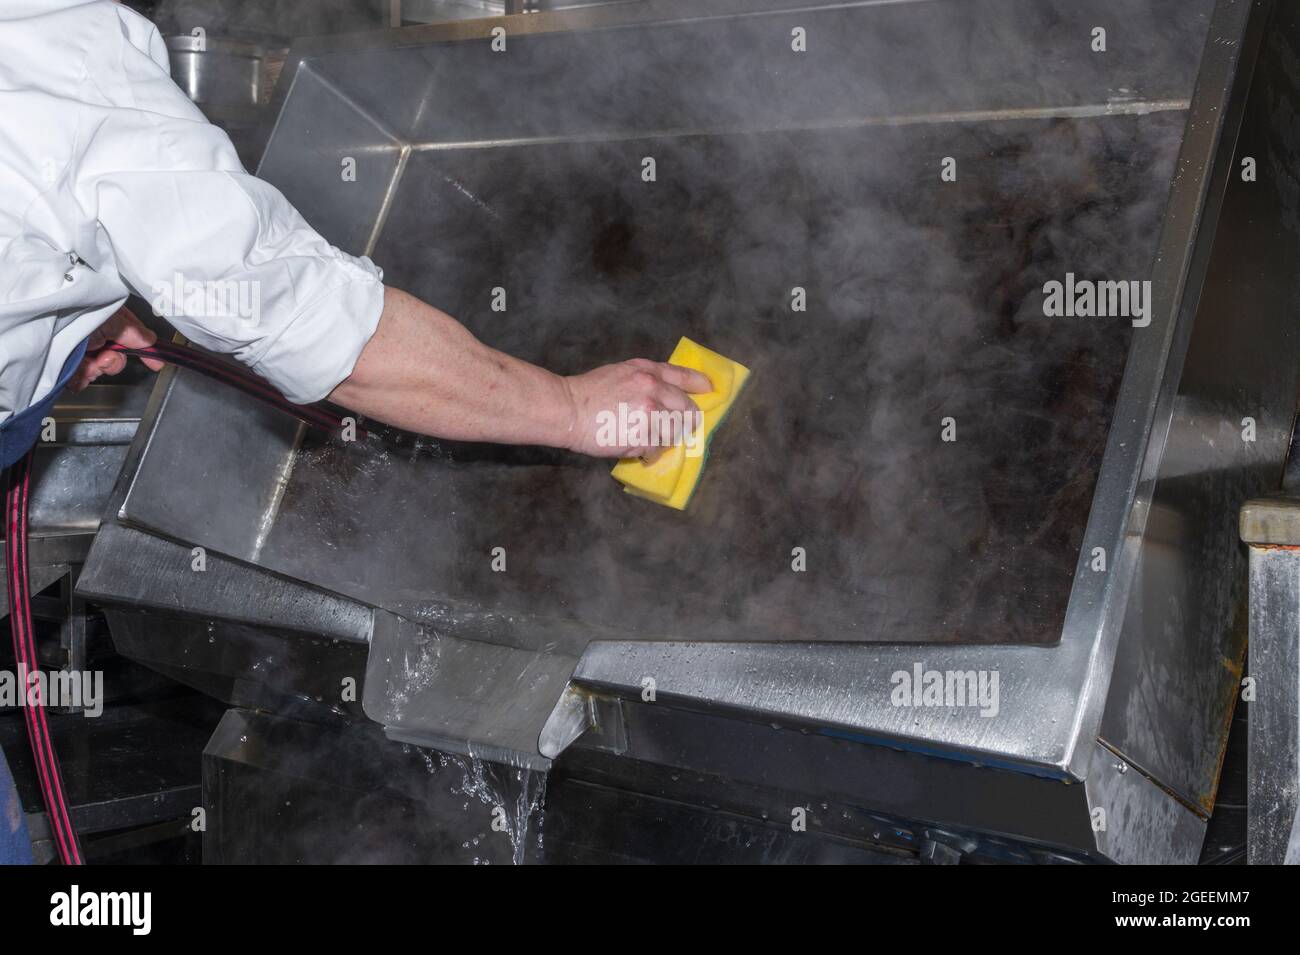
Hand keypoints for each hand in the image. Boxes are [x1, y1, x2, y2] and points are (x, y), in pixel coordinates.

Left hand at [68, 306, 164, 391]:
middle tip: (104, 358)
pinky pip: (80, 379)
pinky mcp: (62, 366)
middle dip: (112, 362)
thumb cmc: (75, 313)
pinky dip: (79, 378)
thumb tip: (151, 340)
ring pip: (98, 370)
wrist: (45, 326)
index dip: (144, 349)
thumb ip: (134, 331)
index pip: (130, 336)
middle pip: (115, 357)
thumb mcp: (112, 319)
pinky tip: (74, 371)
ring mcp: (77, 351)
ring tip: (85, 363)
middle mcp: (92, 335)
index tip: (156, 363)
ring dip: (94, 370)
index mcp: (104, 320)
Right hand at [561, 358, 711, 457]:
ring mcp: (650, 414)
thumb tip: (665, 394)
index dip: (698, 384)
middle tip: (674, 428)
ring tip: (648, 440)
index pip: (683, 376)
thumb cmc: (588, 392)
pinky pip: (657, 450)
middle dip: (684, 421)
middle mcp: (653, 390)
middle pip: (687, 410)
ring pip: (674, 433)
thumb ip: (644, 379)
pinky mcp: (643, 437)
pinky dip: (649, 453)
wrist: (568, 409)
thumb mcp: (619, 372)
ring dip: (664, 439)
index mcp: (647, 372)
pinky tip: (637, 450)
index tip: (708, 389)